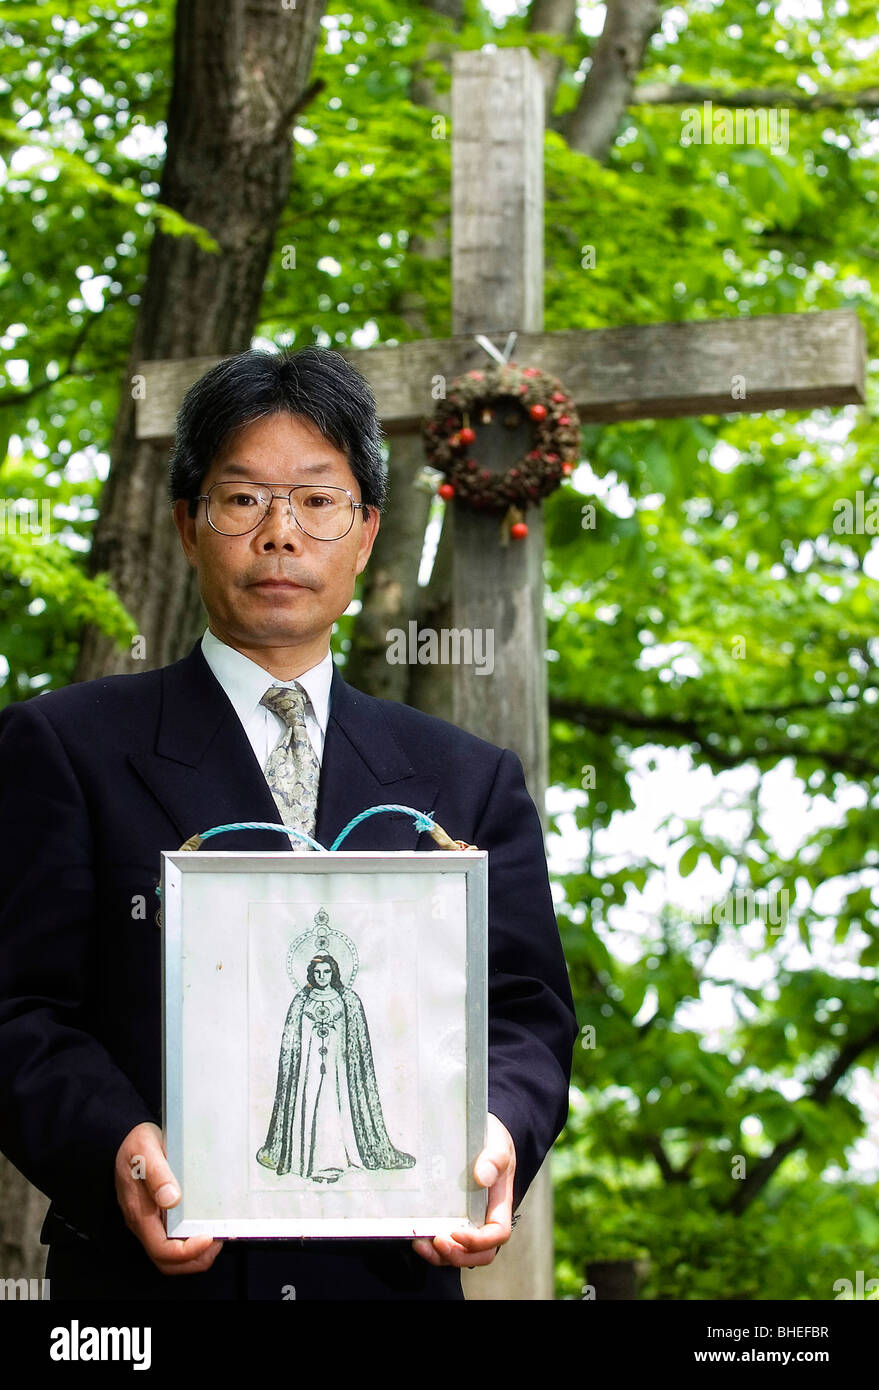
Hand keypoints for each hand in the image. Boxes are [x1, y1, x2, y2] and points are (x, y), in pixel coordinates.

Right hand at [114, 1121, 222, 1275]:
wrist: (126, 1141)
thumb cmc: (136, 1145)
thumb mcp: (145, 1149)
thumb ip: (157, 1173)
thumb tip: (171, 1199)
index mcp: (139, 1212)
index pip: (161, 1249)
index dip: (187, 1251)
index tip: (208, 1236)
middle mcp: (143, 1223)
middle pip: (167, 1261)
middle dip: (195, 1259)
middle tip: (218, 1239)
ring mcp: (150, 1222)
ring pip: (171, 1256)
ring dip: (196, 1254)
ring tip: (217, 1235)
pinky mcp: (158, 1217)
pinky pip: (173, 1241)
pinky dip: (193, 1243)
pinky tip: (207, 1226)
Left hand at [412, 1113, 515, 1268]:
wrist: (477, 1131)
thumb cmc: (491, 1138)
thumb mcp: (497, 1142)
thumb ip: (495, 1158)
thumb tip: (482, 1177)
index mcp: (499, 1203)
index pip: (497, 1233)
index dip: (479, 1241)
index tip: (457, 1232)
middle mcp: (485, 1217)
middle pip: (480, 1253)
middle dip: (459, 1255)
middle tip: (438, 1242)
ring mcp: (468, 1219)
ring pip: (460, 1252)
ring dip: (441, 1256)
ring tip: (421, 1245)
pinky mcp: (450, 1216)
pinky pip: (445, 1241)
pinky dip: (431, 1247)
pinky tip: (417, 1237)